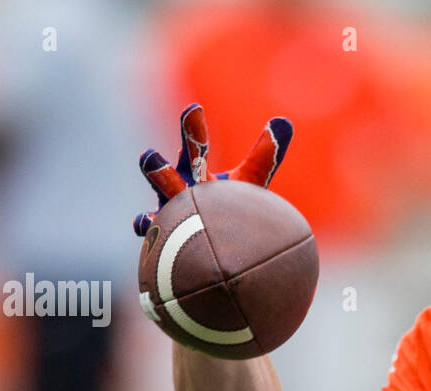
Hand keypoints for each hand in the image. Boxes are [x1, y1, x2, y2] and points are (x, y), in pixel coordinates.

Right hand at [132, 103, 293, 235]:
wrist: (216, 239)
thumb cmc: (229, 204)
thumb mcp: (251, 179)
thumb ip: (266, 155)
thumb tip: (284, 121)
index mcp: (196, 170)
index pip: (196, 147)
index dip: (194, 131)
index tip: (194, 110)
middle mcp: (177, 186)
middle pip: (168, 174)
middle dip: (161, 166)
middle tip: (150, 156)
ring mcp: (167, 210)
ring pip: (158, 200)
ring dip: (155, 193)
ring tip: (150, 183)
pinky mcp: (162, 233)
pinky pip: (149, 228)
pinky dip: (147, 224)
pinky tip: (145, 220)